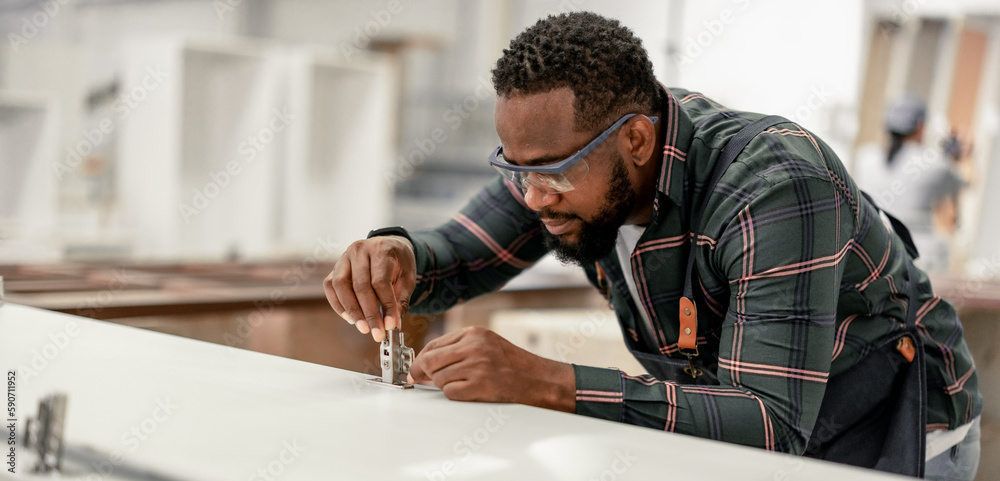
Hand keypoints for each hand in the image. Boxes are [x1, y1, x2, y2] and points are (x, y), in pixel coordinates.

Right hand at [324, 236, 415, 341]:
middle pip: (360, 285)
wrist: (388, 245)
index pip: (380, 281)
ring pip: (341, 286)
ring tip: (364, 328)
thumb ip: (400, 300)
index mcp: (381, 249)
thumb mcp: (407, 278)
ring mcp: (343, 257)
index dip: (386, 306)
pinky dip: (338, 305)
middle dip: (369, 314)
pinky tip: (350, 319)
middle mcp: (359, 250)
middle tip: (377, 333)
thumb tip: (392, 325)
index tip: (390, 326)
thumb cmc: (398, 263)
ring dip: (352, 311)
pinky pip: (330, 287)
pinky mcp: (335, 267)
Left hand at [407, 327, 575, 412]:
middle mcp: (473, 347)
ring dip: (443, 384)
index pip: (433, 345)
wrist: (534, 378)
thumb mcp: (485, 342)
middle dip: (422, 372)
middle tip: (419, 379)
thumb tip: (425, 360)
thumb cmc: (511, 362)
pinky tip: (466, 390)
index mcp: (473, 333)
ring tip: (460, 382)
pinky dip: (453, 394)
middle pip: (430, 361)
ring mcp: (476, 366)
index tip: (415, 368)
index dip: (420, 359)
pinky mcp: (479, 385)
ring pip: (438, 378)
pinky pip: (449, 392)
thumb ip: (458, 347)